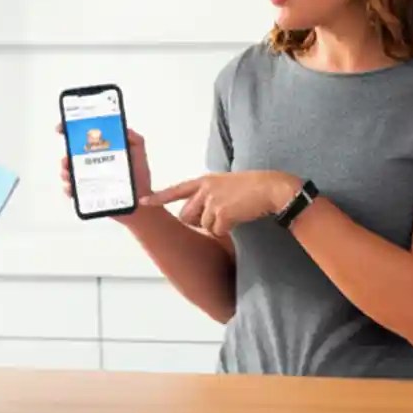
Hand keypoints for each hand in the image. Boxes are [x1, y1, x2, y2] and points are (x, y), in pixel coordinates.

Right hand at [57, 123, 152, 219]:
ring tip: (69, 173)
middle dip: (65, 156)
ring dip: (66, 172)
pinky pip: (72, 191)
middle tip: (67, 159)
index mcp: (101, 151)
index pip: (82, 138)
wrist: (142, 202)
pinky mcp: (87, 195)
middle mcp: (92, 163)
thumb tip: (123, 128)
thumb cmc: (140, 177)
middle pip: (71, 156)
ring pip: (69, 173)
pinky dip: (69, 189)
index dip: (69, 131)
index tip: (62, 129)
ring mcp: (88, 179)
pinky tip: (72, 188)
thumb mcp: (139, 152)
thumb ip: (134, 138)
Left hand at [140, 171, 299, 236]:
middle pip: (186, 216)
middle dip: (198, 223)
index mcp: (205, 181)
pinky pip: (216, 231)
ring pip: (203, 226)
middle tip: (217, 219)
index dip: (158, 197)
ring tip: (233, 214)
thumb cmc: (253, 188)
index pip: (177, 190)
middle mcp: (205, 189)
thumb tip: (203, 215)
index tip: (142, 201)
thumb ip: (210, 195)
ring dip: (216, 227)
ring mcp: (212, 200)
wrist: (270, 189)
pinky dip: (226, 230)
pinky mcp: (221, 213)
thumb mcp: (226, 185)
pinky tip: (238, 219)